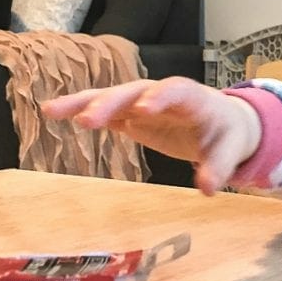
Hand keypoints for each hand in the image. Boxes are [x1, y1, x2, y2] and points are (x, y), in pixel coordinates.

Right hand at [41, 77, 261, 194]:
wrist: (221, 123)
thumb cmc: (226, 133)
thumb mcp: (230, 150)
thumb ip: (218, 167)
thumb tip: (207, 189)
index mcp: (191, 98)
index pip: (174, 90)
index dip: (160, 97)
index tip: (145, 108)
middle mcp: (161, 95)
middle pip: (133, 92)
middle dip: (111, 103)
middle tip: (87, 119)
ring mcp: (142, 103)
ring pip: (111, 98)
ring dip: (83, 103)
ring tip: (51, 110)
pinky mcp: (131, 116)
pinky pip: (105, 112)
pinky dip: (82, 111)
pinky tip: (54, 115)